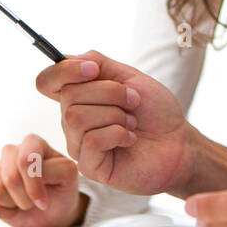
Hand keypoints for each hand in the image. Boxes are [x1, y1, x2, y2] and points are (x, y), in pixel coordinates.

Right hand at [0, 134, 85, 226]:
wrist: (52, 211)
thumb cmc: (61, 190)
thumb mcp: (66, 176)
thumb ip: (46, 170)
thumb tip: (19, 178)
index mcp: (34, 143)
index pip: (26, 161)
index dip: (34, 187)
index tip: (44, 203)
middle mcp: (13, 151)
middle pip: (11, 177)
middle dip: (25, 198)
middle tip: (36, 201)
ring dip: (15, 203)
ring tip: (25, 200)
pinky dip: (3, 208)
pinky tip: (13, 203)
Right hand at [37, 49, 195, 195]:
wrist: (179, 141)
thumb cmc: (156, 112)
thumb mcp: (129, 77)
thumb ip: (98, 63)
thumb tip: (70, 59)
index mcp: (79, 98)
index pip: (46, 81)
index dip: (63, 70)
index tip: (94, 69)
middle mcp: (72, 122)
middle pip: (68, 95)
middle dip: (109, 92)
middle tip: (133, 102)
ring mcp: (78, 145)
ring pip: (76, 117)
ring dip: (115, 114)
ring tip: (132, 122)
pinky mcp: (89, 167)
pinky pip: (91, 140)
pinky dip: (118, 133)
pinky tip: (131, 139)